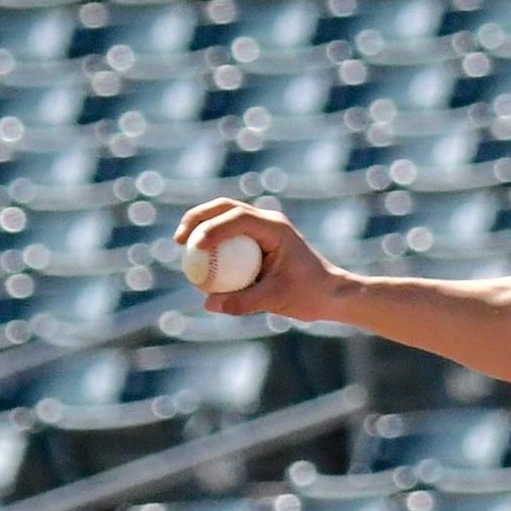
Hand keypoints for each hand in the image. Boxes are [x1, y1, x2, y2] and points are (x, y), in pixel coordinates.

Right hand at [174, 198, 346, 321]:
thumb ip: (243, 301)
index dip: (212, 228)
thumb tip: (208, 303)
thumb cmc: (309, 295)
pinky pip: (230, 235)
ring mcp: (263, 228)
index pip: (237, 217)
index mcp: (275, 228)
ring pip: (225, 216)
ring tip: (181, 244)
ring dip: (201, 225)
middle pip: (225, 207)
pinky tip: (198, 259)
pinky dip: (212, 242)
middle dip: (198, 218)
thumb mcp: (277, 300)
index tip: (194, 245)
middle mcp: (268, 222)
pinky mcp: (258, 240)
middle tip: (179, 239)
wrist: (330, 293)